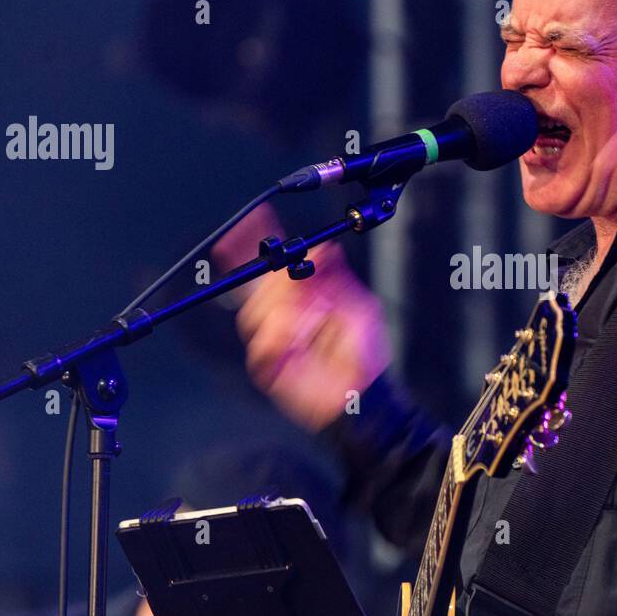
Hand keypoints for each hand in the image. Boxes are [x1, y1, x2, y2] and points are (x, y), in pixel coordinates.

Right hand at [212, 204, 390, 430]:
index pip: (275, 264)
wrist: (361, 395)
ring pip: (255, 314)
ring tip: (309, 331)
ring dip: (283, 319)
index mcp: (305, 296)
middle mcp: (284, 313)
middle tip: (301, 296)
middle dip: (277, 287)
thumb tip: (325, 248)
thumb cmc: (365, 356)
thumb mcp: (361, 309)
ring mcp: (274, 337)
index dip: (259, 241)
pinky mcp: (268, 364)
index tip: (252, 221)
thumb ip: (339, 279)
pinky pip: (261, 346)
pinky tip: (296, 345)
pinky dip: (278, 343)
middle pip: (258, 286)